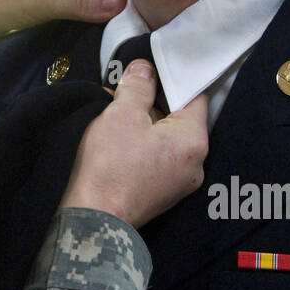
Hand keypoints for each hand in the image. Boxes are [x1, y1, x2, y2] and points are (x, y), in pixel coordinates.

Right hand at [61, 60, 207, 227]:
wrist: (93, 219)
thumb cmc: (111, 166)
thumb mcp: (122, 113)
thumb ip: (138, 87)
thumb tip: (144, 69)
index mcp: (194, 140)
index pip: (194, 97)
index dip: (171, 80)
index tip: (149, 72)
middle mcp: (195, 164)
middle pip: (178, 119)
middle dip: (151, 104)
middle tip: (124, 95)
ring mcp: (179, 184)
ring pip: (165, 140)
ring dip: (143, 126)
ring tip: (114, 118)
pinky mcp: (161, 196)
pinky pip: (156, 160)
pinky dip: (140, 148)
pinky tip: (116, 142)